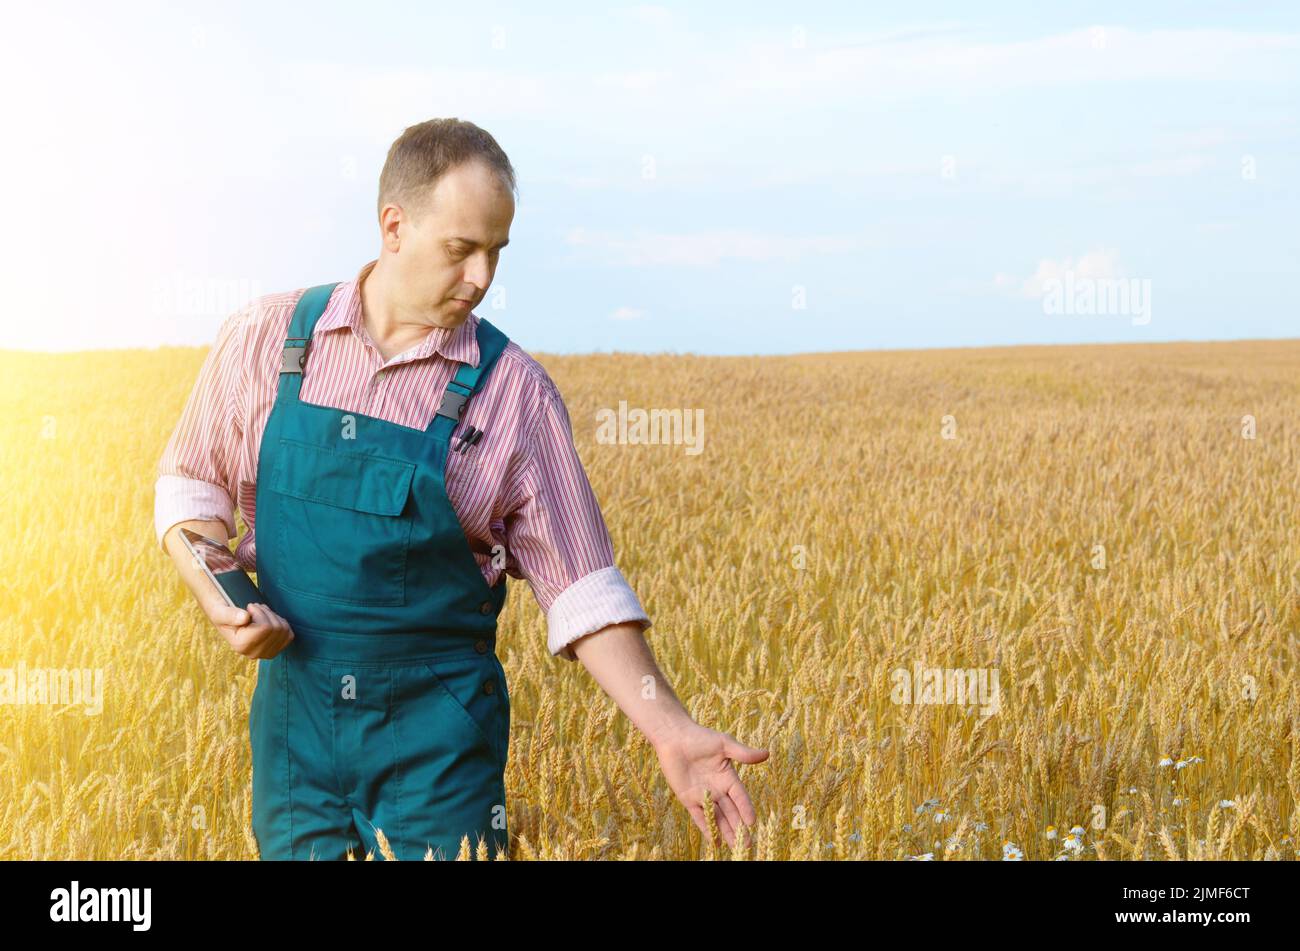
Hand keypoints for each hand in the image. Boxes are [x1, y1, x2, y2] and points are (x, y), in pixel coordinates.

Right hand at [209, 601, 294, 659]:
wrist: (227, 620)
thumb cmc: (224, 614)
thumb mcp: (221, 612)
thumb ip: (230, 615)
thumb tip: (244, 618)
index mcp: (241, 646)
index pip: (265, 628)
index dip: (260, 612)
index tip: (249, 606)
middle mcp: (254, 654)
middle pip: (276, 629)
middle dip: (267, 613)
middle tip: (255, 608)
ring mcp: (265, 654)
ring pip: (283, 630)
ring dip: (274, 616)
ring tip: (260, 613)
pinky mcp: (275, 650)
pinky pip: (289, 635)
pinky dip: (282, 623)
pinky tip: (269, 620)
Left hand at [653, 722, 768, 847]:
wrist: (674, 737)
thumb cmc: (700, 737)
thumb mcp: (724, 744)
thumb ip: (743, 753)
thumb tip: (767, 754)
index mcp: (728, 777)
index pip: (740, 797)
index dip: (746, 809)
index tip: (752, 822)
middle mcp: (718, 790)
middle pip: (731, 812)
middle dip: (738, 828)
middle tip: (747, 844)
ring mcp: (703, 796)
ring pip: (717, 817)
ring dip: (726, 831)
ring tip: (735, 847)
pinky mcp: (688, 799)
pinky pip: (699, 817)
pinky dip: (706, 828)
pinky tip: (714, 841)